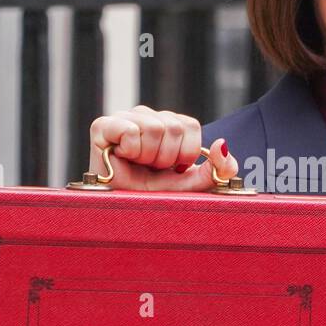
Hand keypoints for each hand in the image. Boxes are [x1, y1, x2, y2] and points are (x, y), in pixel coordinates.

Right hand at [88, 105, 238, 190]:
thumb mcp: (190, 185)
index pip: (190, 125)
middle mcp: (147, 115)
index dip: (186, 152)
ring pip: (154, 128)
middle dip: (166, 158)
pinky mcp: (102, 125)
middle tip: (151, 169)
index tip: (172, 168)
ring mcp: (125, 118)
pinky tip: (122, 158)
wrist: (119, 209)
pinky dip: (130, 151)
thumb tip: (222, 144)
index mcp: (168, 124)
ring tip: (137, 165)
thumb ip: (215, 170)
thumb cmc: (151, 195)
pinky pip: (130, 130)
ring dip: (148, 156)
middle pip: (173, 127)